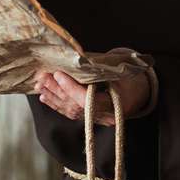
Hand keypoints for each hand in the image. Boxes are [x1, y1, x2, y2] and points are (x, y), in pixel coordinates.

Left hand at [35, 68, 151, 124]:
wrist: (138, 92)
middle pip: (75, 105)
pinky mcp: (90, 118)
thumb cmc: (130, 78)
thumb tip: (75, 59)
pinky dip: (57, 104)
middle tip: (43, 77)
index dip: (70, 88)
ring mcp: (97, 120)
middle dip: (57, 91)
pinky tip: (45, 97)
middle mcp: (105, 116)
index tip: (58, 74)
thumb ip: (99, 69)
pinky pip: (71, 113)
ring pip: (71, 110)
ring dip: (53, 97)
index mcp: (116, 104)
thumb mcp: (120, 71)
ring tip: (40, 85)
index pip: (87, 100)